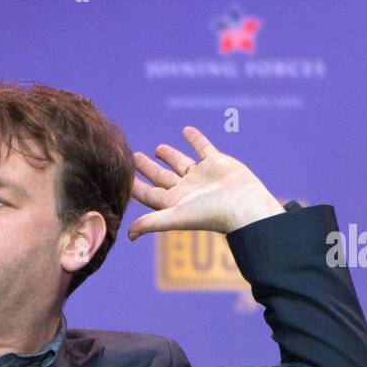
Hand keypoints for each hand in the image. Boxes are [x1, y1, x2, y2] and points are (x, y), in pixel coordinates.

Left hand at [126, 127, 283, 237]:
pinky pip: (203, 147)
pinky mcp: (216, 163)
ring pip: (181, 163)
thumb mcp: (176, 216)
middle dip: (148, 168)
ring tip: (158, 148)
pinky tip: (186, 130)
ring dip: (169, 155)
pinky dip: (195, 139)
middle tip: (134, 157)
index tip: (123, 176)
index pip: (149, 193)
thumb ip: (151, 222)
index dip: (136, 186)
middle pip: (161, 177)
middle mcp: (186, 189)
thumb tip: (128, 236)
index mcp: (174, 202)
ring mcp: (201, 176)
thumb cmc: (209, 214)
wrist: (243, 205)